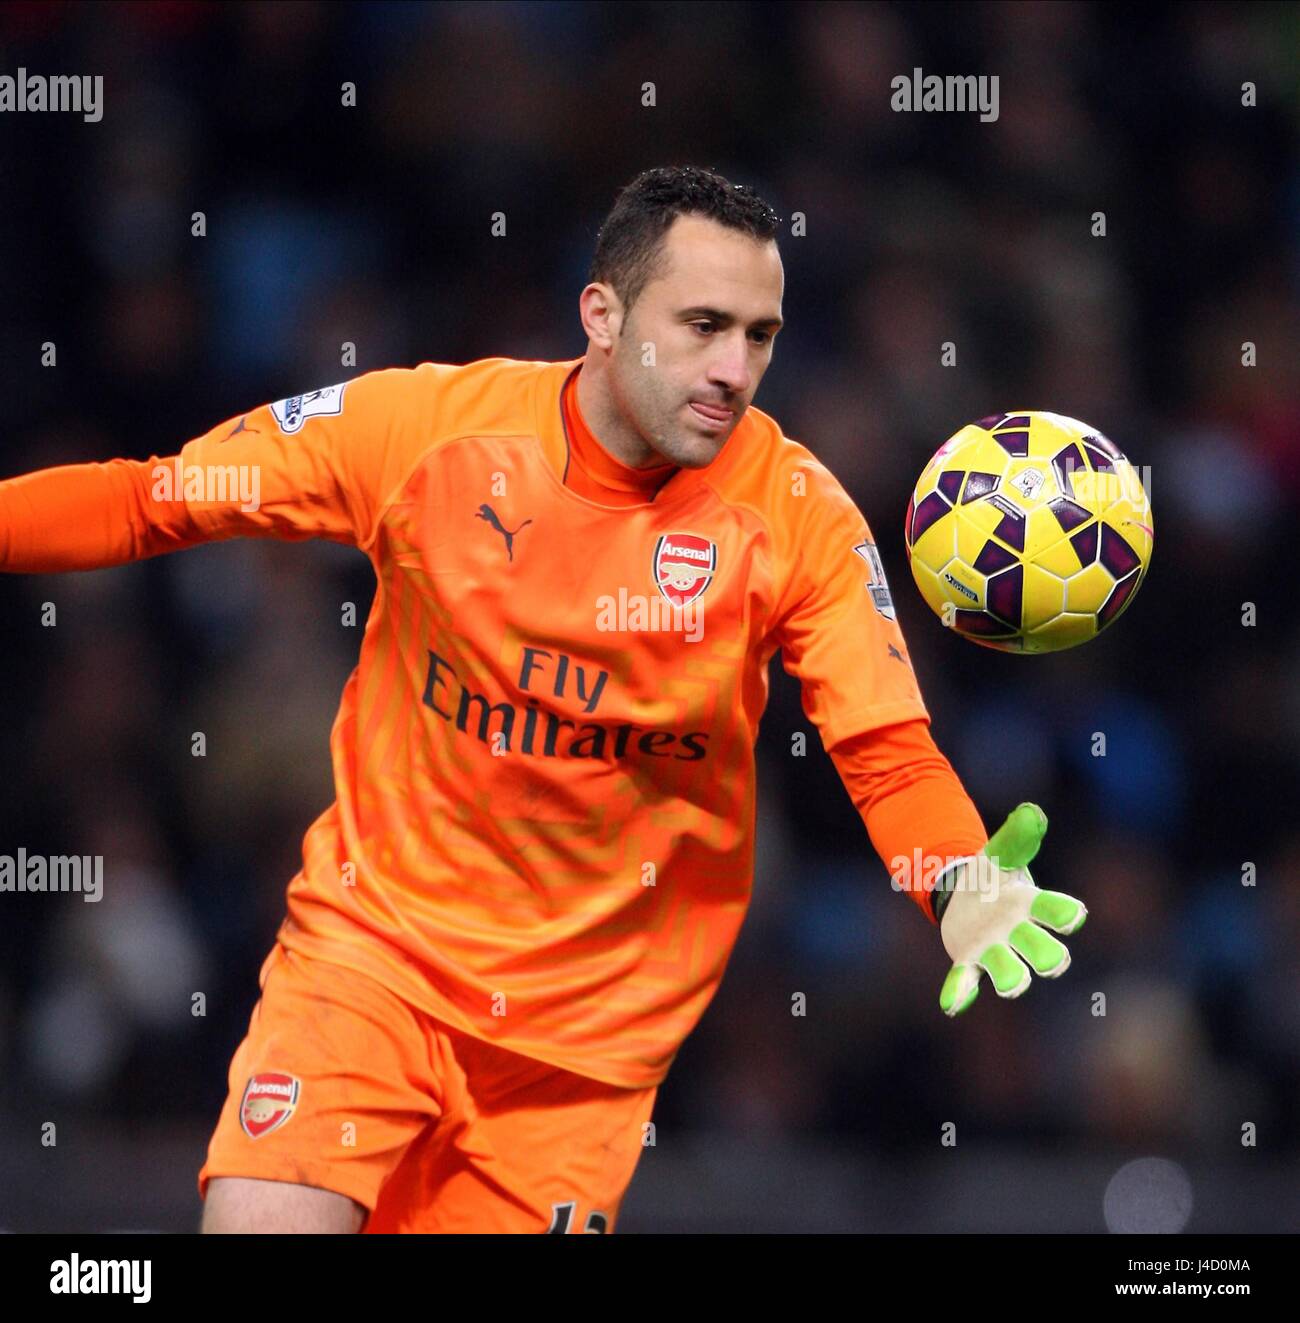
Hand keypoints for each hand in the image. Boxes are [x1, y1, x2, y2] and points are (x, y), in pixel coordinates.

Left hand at [934, 803, 1085, 1016]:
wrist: (966, 895)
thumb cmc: (994, 876)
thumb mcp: (1000, 854)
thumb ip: (1016, 836)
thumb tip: (1031, 812)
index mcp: (1032, 904)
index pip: (1056, 911)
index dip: (1064, 914)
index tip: (1074, 915)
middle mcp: (1020, 934)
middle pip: (1045, 953)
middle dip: (1049, 958)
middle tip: (1050, 963)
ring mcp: (995, 951)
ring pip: (1011, 974)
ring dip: (1012, 980)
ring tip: (1011, 986)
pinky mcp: (969, 962)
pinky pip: (965, 982)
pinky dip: (960, 993)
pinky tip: (951, 1004)